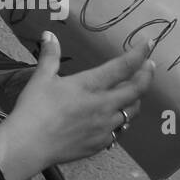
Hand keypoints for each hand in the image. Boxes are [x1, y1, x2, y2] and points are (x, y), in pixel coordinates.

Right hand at [0, 34, 156, 179]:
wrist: (30, 145)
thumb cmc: (34, 108)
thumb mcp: (41, 78)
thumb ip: (50, 56)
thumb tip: (49, 34)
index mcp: (90, 85)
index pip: (122, 67)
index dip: (138, 54)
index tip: (148, 43)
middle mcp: (104, 106)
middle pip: (136, 90)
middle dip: (146, 76)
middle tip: (150, 66)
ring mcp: (105, 127)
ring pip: (132, 112)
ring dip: (135, 100)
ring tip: (132, 93)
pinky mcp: (100, 144)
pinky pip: (118, 131)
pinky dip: (120, 121)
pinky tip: (112, 119)